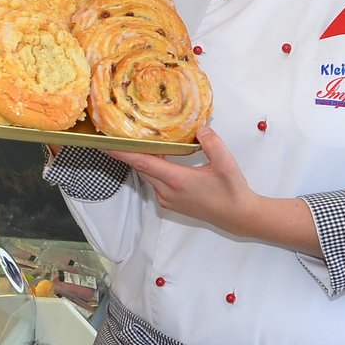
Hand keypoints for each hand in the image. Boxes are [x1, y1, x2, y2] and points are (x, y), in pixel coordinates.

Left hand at [106, 127, 261, 238]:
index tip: (106, 144)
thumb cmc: (232, 191)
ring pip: (148, 175)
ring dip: (144, 159)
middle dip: (130, 151)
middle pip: (141, 168)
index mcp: (177, 181)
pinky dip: (154, 168)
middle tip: (122, 133)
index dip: (122, 153)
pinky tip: (162, 156)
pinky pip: (155, 181)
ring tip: (142, 140)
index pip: (143, 164)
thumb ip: (212, 143)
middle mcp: (167, 191)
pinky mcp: (170, 202)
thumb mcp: (226, 164)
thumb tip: (200, 129)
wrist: (238, 216)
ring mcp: (167, 199)